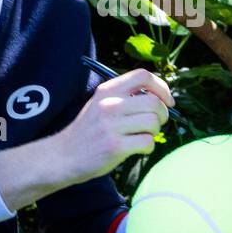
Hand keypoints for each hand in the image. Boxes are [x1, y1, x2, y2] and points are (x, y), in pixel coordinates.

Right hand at [52, 68, 173, 184]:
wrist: (63, 156)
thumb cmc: (88, 131)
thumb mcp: (100, 104)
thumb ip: (125, 97)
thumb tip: (160, 97)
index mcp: (107, 90)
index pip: (143, 76)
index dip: (162, 87)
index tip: (167, 101)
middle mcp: (109, 104)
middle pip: (154, 102)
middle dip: (163, 114)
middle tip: (156, 124)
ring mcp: (111, 126)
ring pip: (153, 122)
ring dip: (154, 132)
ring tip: (143, 136)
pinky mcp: (114, 146)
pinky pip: (147, 142)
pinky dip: (148, 147)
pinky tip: (137, 148)